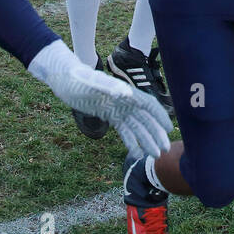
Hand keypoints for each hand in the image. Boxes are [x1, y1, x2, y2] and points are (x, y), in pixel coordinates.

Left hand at [32, 42, 171, 159]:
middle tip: (164, 150)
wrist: (65, 80)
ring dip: (146, 140)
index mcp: (126, 92)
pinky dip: (130, 141)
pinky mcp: (110, 115)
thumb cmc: (79, 79)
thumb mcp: (93, 82)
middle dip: (156, 134)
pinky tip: (136, 152)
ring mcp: (118, 109)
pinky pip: (123, 130)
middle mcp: (126, 101)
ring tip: (154, 155)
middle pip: (145, 119)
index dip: (160, 117)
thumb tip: (127, 94)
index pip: (149, 105)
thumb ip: (110, 87)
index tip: (169, 129)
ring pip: (136, 127)